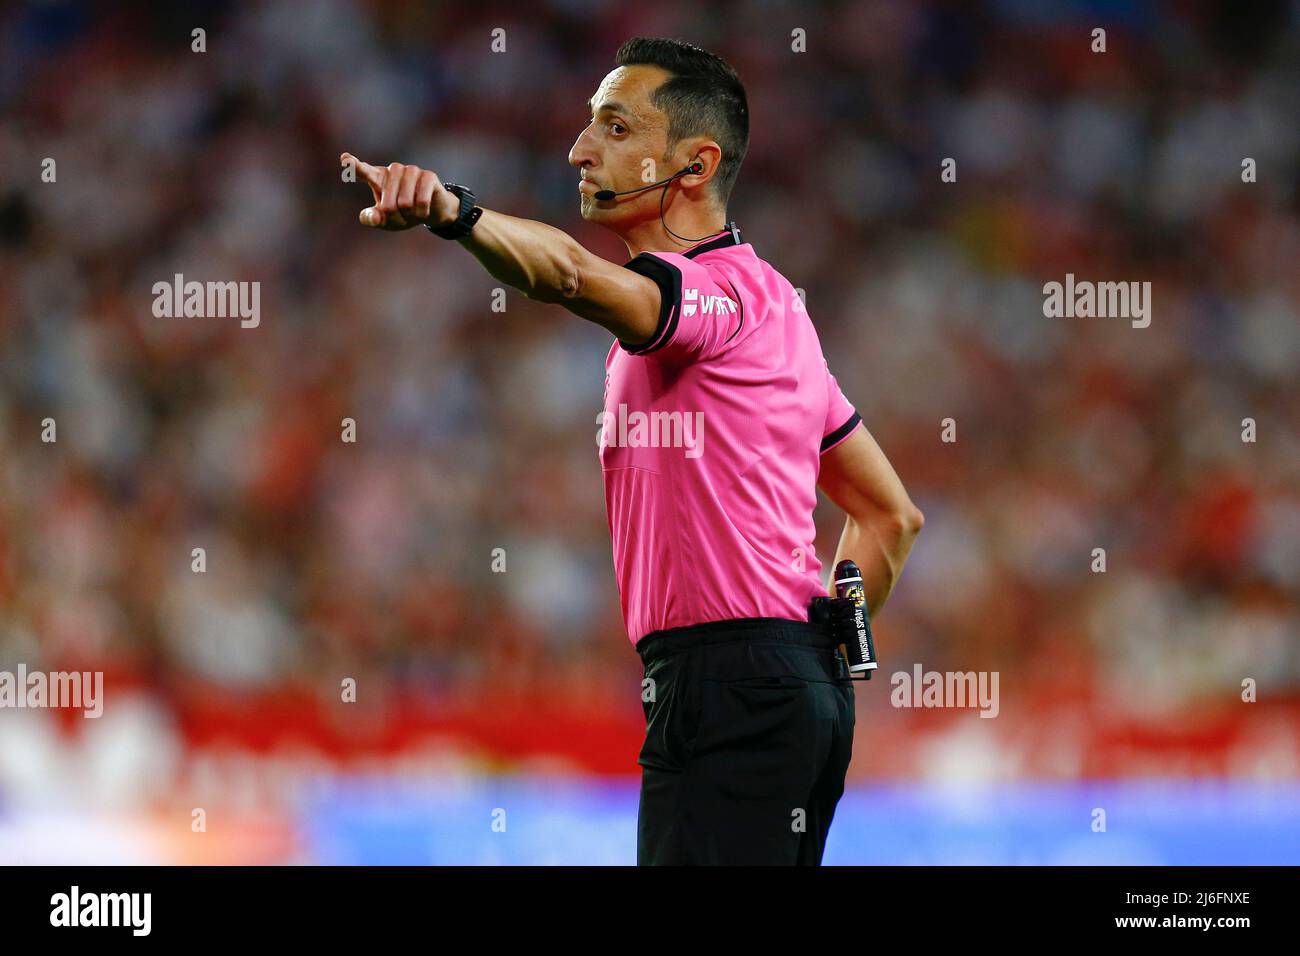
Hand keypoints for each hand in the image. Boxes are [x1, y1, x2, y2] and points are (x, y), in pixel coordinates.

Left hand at [340, 152, 459, 229]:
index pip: (363, 171)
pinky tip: (423, 210)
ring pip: (405, 203)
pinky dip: (422, 213)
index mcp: (378, 178)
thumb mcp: (386, 221)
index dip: (354, 166)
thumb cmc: (404, 214)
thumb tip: (375, 216)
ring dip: (410, 215)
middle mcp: (392, 170)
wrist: (432, 211)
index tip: (345, 159)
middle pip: (387, 205)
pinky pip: (421, 201)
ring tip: (413, 212)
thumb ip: (373, 219)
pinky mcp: (428, 176)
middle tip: (402, 217)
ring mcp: (411, 171)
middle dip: (396, 218)